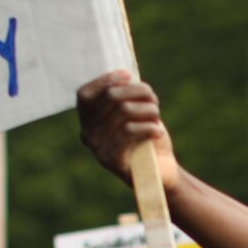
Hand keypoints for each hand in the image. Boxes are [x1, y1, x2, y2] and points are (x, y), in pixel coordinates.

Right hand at [76, 71, 177, 185]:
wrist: (161, 172)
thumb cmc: (147, 137)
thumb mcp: (135, 112)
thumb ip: (126, 95)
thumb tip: (127, 76)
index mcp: (87, 121)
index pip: (85, 94)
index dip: (106, 80)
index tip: (130, 75)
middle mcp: (87, 135)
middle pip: (110, 97)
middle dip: (137, 92)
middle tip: (153, 99)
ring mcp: (98, 149)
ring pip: (124, 111)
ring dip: (148, 110)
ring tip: (157, 117)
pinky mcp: (112, 161)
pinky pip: (129, 131)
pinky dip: (148, 127)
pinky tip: (158, 132)